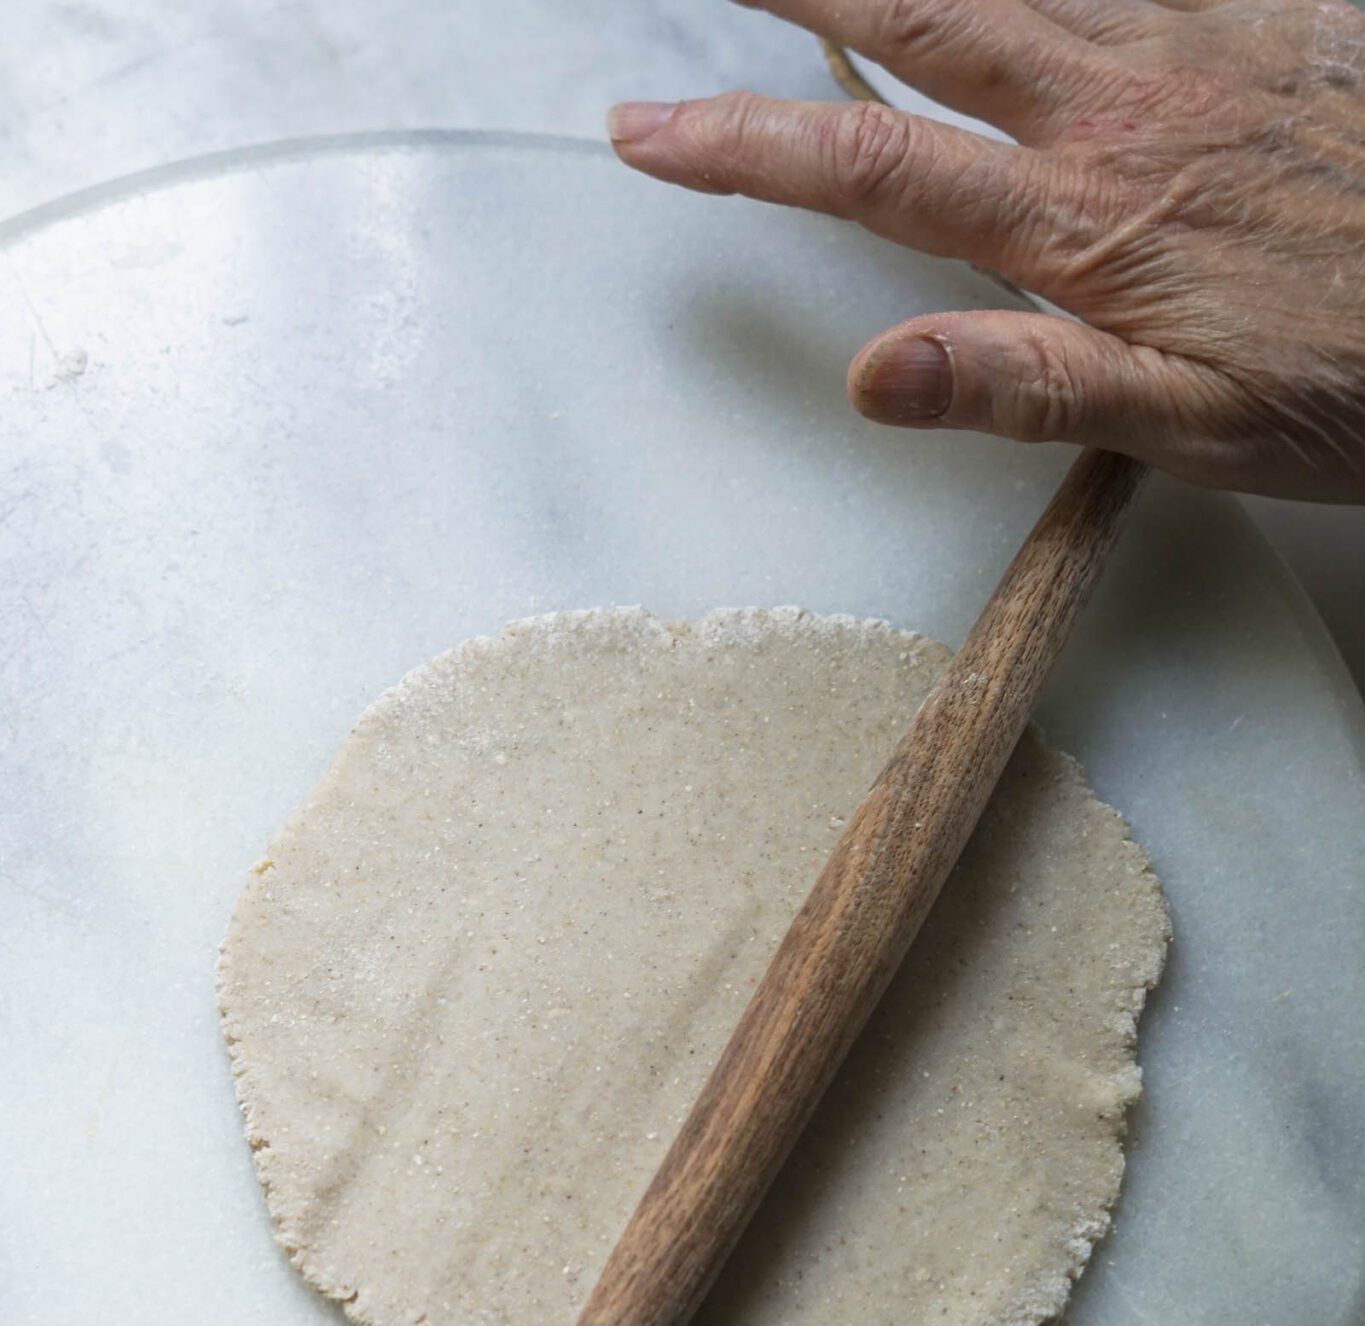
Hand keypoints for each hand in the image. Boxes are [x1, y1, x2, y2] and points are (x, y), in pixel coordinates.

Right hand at [608, 0, 1364, 498]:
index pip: (872, 167)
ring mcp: (1200, 38)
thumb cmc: (1358, 376)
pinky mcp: (1268, 13)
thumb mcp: (1190, 428)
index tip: (650, 128)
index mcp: (1085, 219)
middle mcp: (1125, 103)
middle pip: (925, 9)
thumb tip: (879, 377)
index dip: (745, 146)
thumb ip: (1028, 391)